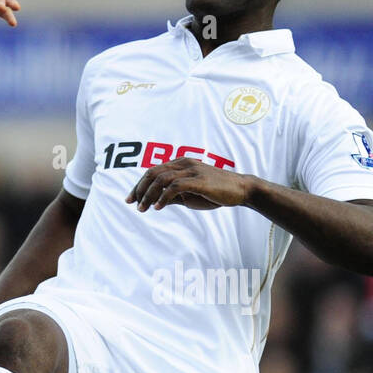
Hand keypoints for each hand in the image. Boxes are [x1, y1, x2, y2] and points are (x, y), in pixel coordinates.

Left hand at [127, 158, 252, 211]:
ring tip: (144, 208)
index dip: (139, 185)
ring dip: (149, 194)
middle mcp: (184, 164)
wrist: (241, 190)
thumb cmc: (215, 192)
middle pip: (153, 173)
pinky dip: (163, 197)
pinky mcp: (199, 180)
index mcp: (180, 164)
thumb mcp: (190, 194)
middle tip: (134, 204)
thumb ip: (173, 196)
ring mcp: (191, 170)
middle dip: (140, 189)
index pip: (153, 172)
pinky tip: (158, 207)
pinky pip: (175, 187)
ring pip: (161, 179)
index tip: (131, 199)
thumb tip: (155, 202)